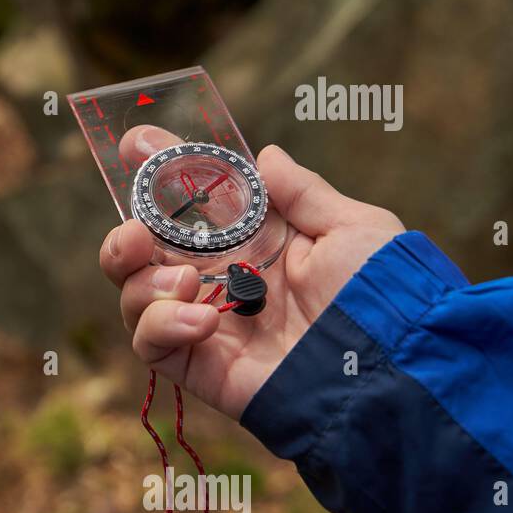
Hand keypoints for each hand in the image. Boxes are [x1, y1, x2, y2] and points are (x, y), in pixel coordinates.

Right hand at [99, 125, 403, 420]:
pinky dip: (161, 324)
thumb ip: (304, 194)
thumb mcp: (353, 229)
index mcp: (252, 243)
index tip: (133, 145)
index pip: (190, 204)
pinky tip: (202, 322)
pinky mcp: (199, 366)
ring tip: (188, 282)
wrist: (388, 367)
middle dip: (123, 237)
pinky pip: (149, 343)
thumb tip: (267, 157)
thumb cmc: (382, 297)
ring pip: (135, 296)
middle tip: (137, 232)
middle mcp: (221, 281)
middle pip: (142, 254)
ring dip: (144, 281)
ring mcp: (206, 323)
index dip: (158, 174)